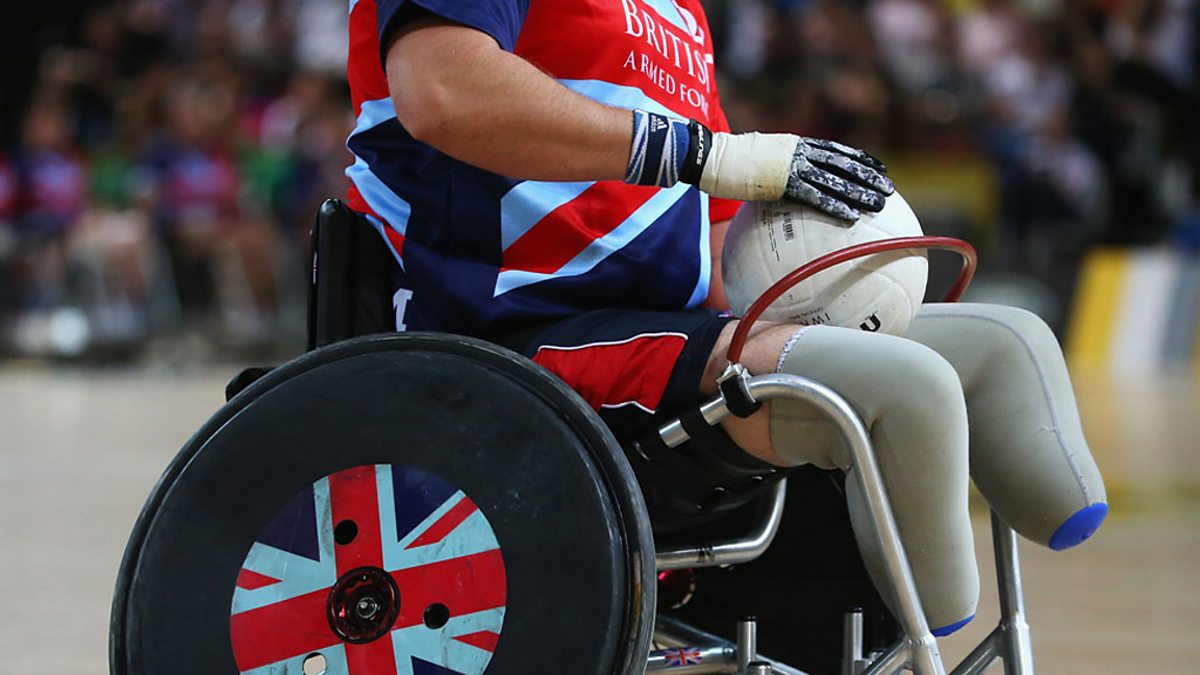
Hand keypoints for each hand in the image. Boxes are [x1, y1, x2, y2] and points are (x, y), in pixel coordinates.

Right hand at [677, 123, 893, 219]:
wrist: (709, 155)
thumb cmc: (726, 162)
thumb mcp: (755, 160)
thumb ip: (774, 170)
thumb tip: (778, 185)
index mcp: (795, 144)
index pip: (834, 150)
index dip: (857, 159)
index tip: (877, 166)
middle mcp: (799, 151)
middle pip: (842, 163)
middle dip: (868, 176)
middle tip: (889, 188)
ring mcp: (792, 165)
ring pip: (834, 179)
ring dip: (859, 192)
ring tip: (881, 204)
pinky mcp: (782, 181)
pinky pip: (814, 196)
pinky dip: (834, 205)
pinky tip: (851, 217)